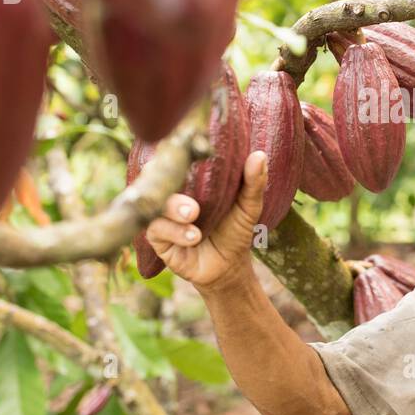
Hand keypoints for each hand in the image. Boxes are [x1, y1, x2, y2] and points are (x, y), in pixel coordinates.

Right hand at [143, 150, 267, 290]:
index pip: (176, 158)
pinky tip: (194, 236)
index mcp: (190, 179)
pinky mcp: (158, 238)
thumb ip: (253, 183)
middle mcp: (172, 193)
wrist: (229, 266)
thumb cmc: (235, 230)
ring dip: (173, 207)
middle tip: (189, 183)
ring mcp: (162, 215)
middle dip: (169, 176)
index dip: (177, 151)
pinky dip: (175, 231)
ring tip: (192, 214)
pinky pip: (156, 229)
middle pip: (158, 175)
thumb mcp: (248, 207)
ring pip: (156, 203)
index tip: (188, 147)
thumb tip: (259, 155)